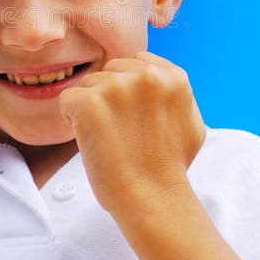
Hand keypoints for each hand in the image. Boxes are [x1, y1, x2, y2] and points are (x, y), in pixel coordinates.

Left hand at [58, 51, 205, 215]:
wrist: (152, 197)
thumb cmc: (170, 167)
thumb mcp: (191, 121)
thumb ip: (173, 93)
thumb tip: (155, 73)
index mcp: (173, 77)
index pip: (135, 62)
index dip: (128, 91)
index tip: (133, 117)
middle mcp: (147, 75)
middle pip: (110, 70)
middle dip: (109, 95)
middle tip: (120, 130)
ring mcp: (117, 86)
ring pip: (88, 84)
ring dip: (91, 107)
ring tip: (108, 137)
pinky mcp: (90, 102)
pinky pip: (67, 99)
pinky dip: (72, 120)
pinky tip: (92, 140)